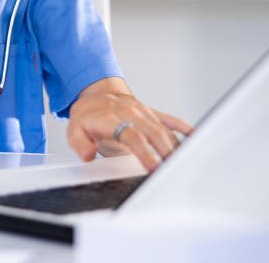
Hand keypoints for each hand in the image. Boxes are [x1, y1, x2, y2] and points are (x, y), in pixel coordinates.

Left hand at [66, 78, 192, 171]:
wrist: (95, 96)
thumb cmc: (87, 118)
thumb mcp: (74, 130)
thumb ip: (79, 143)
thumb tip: (88, 155)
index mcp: (112, 119)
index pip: (132, 135)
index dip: (144, 152)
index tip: (154, 167)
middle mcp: (130, 113)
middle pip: (154, 132)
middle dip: (166, 152)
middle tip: (174, 172)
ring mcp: (143, 112)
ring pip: (163, 128)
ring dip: (175, 146)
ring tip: (184, 165)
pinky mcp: (151, 112)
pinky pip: (169, 118)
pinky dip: (182, 127)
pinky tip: (195, 137)